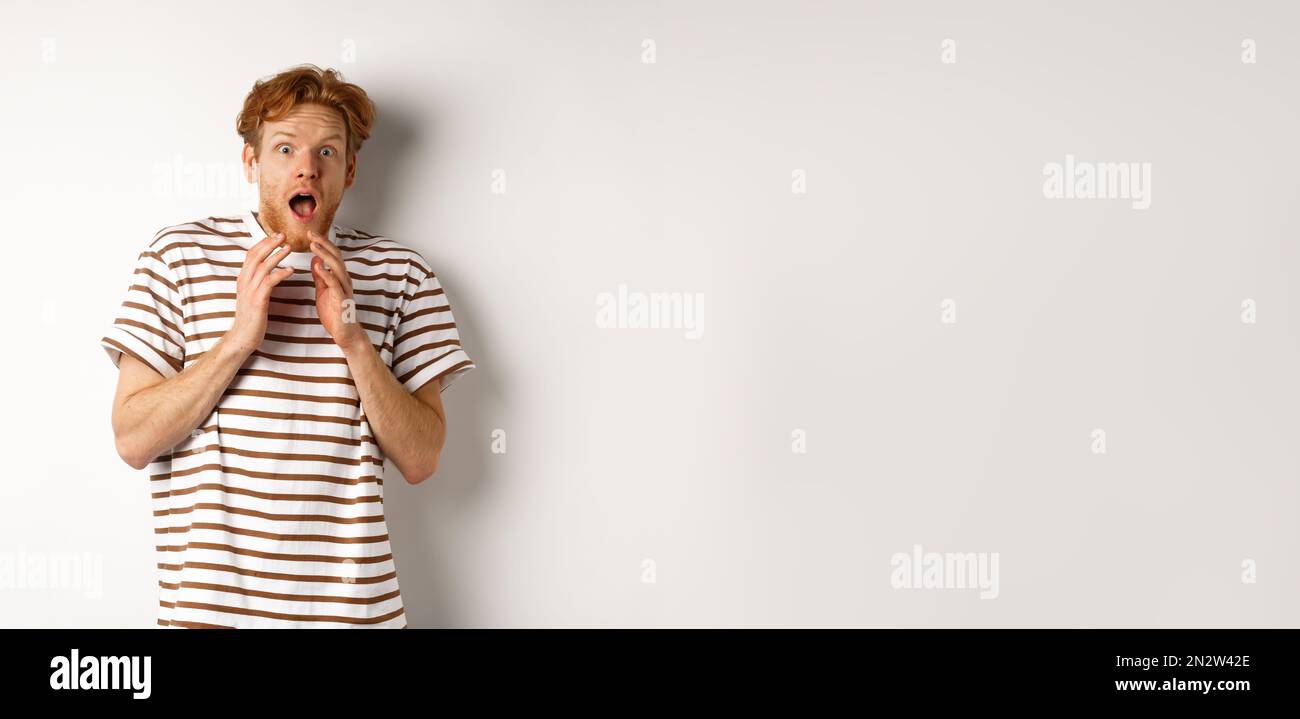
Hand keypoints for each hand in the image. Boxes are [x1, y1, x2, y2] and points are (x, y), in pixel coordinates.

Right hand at [225, 233, 293, 354]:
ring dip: (277, 256)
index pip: (251, 254)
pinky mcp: (257, 301)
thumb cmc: (251, 317)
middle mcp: (244, 282)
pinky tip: (291, 270)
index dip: (263, 243)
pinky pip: (269, 282)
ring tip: (289, 248)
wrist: (243, 336)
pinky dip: (280, 274)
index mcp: (243, 279)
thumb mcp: (252, 295)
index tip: (275, 235)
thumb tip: (266, 271)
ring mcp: (250, 291)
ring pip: (263, 267)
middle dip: (269, 244)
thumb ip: (257, 282)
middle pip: (255, 256)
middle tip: (283, 235)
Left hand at [309, 230, 366, 351]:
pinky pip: (334, 283)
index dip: (322, 243)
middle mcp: (344, 280)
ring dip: (324, 254)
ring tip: (313, 245)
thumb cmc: (335, 313)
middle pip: (336, 256)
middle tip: (310, 233)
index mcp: (339, 277)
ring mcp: (344, 289)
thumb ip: (321, 276)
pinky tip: (317, 266)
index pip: (331, 255)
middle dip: (323, 243)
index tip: (310, 233)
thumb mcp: (324, 290)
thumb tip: (316, 259)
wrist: (345, 333)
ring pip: (337, 267)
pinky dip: (326, 273)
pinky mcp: (342, 299)